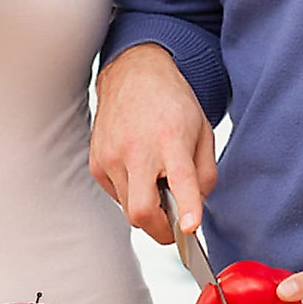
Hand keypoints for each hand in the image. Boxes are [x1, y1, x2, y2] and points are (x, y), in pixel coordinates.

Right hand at [90, 44, 216, 243]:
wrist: (134, 73)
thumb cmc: (171, 102)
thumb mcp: (203, 131)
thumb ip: (205, 175)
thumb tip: (195, 210)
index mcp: (170, 138)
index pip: (180, 179)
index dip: (187, 207)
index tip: (189, 228)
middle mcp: (137, 149)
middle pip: (142, 212)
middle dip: (160, 231)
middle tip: (174, 223)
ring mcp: (111, 157)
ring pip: (129, 210)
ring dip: (147, 208)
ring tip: (156, 178)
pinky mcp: (97, 163)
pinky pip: (117, 196)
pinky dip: (132, 193)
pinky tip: (139, 169)